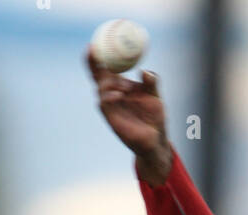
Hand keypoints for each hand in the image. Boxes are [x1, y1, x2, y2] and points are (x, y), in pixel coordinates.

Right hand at [85, 47, 171, 185]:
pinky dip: (110, 97)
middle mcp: (112, 94)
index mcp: (120, 84)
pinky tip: (119, 94)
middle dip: (92, 62)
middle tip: (92, 49)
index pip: (106, 67)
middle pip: (97, 75)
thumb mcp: (156, 94)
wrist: (156, 139)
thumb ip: (152, 81)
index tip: (96, 41)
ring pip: (100, 89)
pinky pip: (105, 105)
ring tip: (124, 87)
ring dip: (107, 83)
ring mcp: (111, 106)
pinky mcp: (111, 119)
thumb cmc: (154, 116)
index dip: (99, 56)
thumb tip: (145, 72)